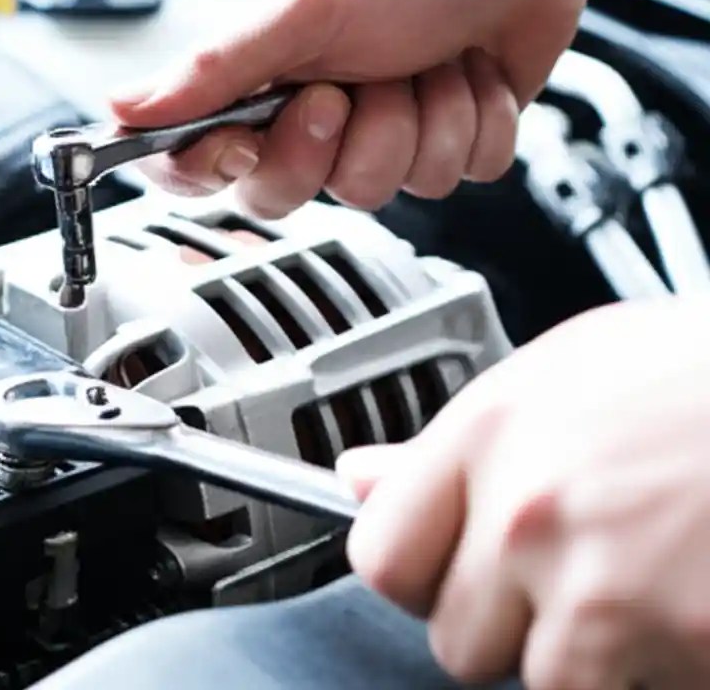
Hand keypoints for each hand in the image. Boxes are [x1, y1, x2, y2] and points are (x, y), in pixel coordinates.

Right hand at [111, 0, 600, 215]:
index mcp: (258, 82)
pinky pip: (458, 176)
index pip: (195, 165)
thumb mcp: (299, 8)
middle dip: (340, 140)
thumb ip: (213, 67)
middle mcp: (310, 116)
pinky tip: (471, 72)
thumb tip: (122, 108)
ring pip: (383, 190)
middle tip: (351, 86)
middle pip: (286, 194)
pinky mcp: (447, 140)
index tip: (242, 142)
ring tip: (428, 59)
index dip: (212, 170)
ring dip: (421, 118)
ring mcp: (380, 133)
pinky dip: (476, 121)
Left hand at [336, 297, 709, 688]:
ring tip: (649, 578)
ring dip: (589, 655)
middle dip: (508, 622)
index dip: (417, 574)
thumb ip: (452, 445)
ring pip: (546, 681)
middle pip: (456, 638)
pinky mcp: (683, 646)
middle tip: (576, 572)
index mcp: (491, 436)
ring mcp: (608, 587)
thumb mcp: (562, 374)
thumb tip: (357, 479)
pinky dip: (658, 668)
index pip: (383, 557)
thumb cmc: (701, 375)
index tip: (451, 569)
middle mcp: (533, 512)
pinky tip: (689, 602)